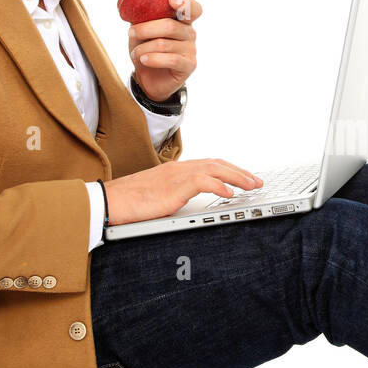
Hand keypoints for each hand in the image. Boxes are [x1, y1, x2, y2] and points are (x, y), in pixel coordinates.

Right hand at [102, 158, 263, 225]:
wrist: (111, 201)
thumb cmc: (130, 202)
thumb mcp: (159, 196)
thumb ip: (175, 195)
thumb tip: (187, 203)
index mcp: (177, 169)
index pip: (210, 165)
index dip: (230, 170)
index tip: (244, 178)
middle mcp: (180, 168)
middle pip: (218, 164)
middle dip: (240, 172)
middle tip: (257, 181)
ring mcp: (177, 175)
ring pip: (215, 170)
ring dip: (237, 177)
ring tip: (252, 186)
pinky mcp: (174, 186)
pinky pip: (203, 182)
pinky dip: (220, 186)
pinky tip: (230, 194)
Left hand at [127, 0, 200, 101]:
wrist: (150, 79)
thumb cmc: (147, 50)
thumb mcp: (141, 32)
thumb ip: (142, 18)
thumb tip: (129, 3)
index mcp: (181, 20)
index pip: (192, 8)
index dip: (185, 2)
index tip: (171, 0)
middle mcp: (189, 33)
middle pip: (170, 26)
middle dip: (146, 29)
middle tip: (131, 33)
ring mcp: (191, 49)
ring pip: (164, 44)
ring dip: (143, 48)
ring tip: (135, 53)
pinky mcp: (189, 65)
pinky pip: (171, 60)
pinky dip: (153, 59)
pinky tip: (143, 60)